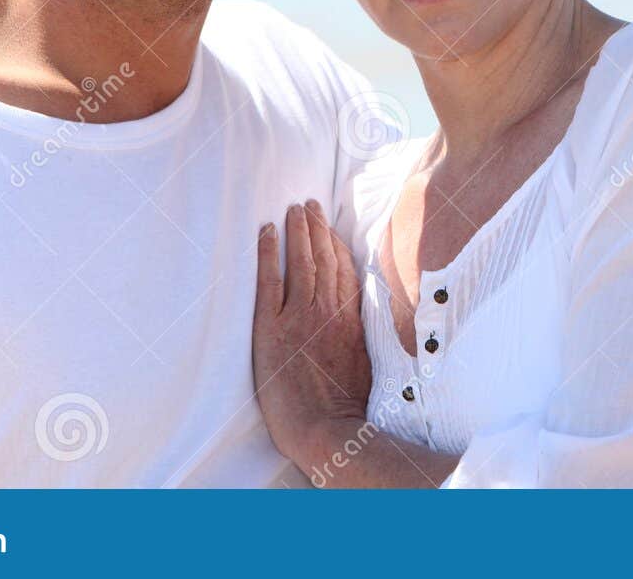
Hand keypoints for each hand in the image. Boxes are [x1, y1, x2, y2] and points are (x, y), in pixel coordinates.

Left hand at [253, 200, 372, 472]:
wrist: (326, 428)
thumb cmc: (346, 406)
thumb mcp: (365, 365)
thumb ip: (359, 337)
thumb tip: (358, 324)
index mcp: (350, 319)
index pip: (345, 270)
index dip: (337, 245)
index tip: (331, 228)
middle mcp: (327, 311)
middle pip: (324, 258)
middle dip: (317, 228)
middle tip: (309, 204)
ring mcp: (300, 317)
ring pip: (301, 262)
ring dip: (297, 231)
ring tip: (293, 209)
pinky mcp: (272, 328)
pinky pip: (269, 280)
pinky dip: (268, 253)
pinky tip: (266, 232)